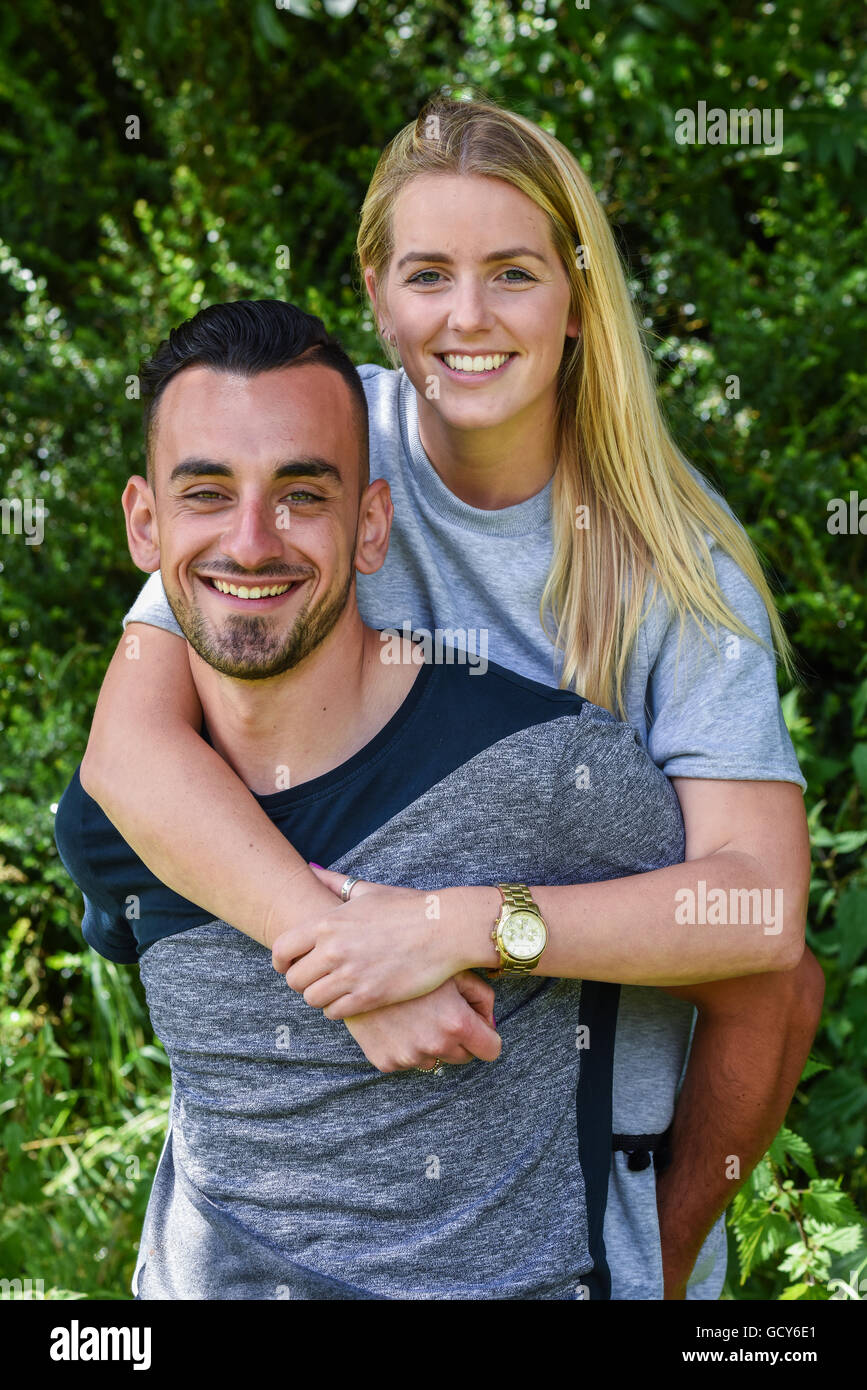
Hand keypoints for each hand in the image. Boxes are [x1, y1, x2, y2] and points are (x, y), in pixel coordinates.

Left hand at [271, 865, 467, 1017]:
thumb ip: (334, 882)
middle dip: (302, 980)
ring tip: (333, 990)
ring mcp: (350, 975)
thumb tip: (312, 868)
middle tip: (316, 978)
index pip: (281, 949)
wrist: (445, 929)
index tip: (288, 965)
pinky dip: (338, 1009)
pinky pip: (334, 1013)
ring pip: (311, 999)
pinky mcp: (368, 997)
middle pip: (294, 979)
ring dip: (319, 996)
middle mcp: (333, 949)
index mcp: (328, 922)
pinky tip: (350, 999)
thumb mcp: (368, 890)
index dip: (280, 961)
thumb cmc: (408, 907)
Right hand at [343, 970, 501, 1071]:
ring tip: (416, 1015)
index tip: (478, 1026)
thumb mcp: (454, 971)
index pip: (491, 1049)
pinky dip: (406, 1046)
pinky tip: (397, 1022)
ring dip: (431, 1044)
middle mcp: (434, 1046)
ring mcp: (408, 1057)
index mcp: (456, 1023)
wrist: (359, 967)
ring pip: (434, 1060)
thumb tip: (490, 1023)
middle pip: (463, 1057)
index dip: (487, 1036)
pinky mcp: (385, 1062)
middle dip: (459, 1039)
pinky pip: (407, 1061)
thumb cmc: (412, 962)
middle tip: (443, 1013)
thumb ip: (481, 997)